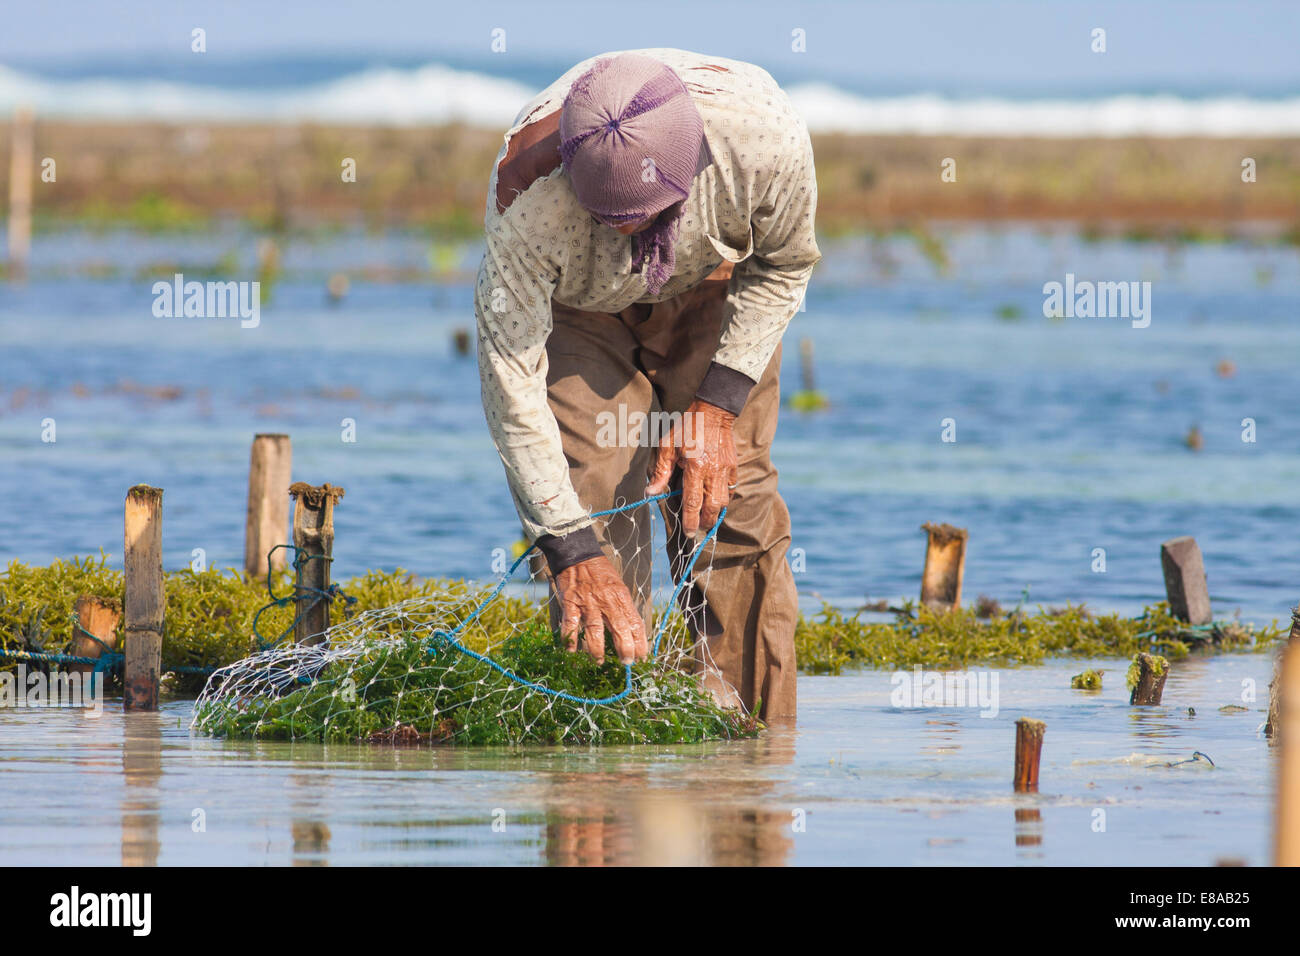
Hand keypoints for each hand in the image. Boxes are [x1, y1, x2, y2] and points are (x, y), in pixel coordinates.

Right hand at [554, 555, 647, 664]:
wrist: (577, 555)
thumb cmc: (600, 573)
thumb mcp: (618, 587)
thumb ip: (623, 607)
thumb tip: (632, 631)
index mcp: (621, 597)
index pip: (635, 623)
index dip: (641, 642)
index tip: (643, 657)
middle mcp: (606, 601)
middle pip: (619, 630)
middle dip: (625, 650)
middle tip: (626, 663)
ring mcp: (587, 603)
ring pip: (595, 631)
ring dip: (597, 650)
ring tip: (599, 661)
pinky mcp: (570, 604)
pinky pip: (570, 625)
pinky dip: (570, 640)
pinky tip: (572, 652)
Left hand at [645, 399, 737, 535]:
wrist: (713, 411)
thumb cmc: (686, 428)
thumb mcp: (667, 446)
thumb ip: (660, 472)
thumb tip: (650, 493)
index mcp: (695, 467)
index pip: (693, 502)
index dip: (691, 521)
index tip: (688, 534)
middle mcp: (712, 471)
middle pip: (712, 507)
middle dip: (706, 522)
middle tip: (698, 529)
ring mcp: (726, 470)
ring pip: (724, 501)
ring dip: (715, 513)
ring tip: (707, 519)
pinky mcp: (733, 466)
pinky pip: (731, 489)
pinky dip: (724, 498)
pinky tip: (716, 500)